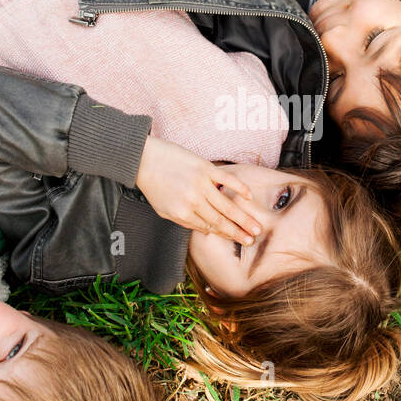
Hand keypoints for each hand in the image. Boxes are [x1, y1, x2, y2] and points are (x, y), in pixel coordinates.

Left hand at [135, 136, 265, 244]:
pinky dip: (240, 188)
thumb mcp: (165, 211)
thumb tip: (208, 232)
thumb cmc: (154, 186)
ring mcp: (200, 183)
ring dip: (243, 217)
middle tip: (253, 239)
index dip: (226, 234)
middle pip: (221, 219)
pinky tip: (249, 197)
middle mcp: (193, 200)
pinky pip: (227, 179)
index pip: (209, 227)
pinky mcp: (205, 168)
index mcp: (182, 213)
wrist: (144, 159)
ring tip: (256, 226)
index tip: (240, 241)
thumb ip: (186, 222)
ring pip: (226, 204)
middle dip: (238, 231)